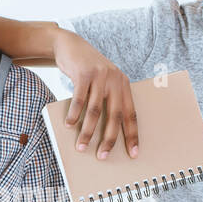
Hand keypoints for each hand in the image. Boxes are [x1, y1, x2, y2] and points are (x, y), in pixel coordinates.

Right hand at [55, 30, 137, 159]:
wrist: (71, 45)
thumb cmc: (87, 71)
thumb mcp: (102, 83)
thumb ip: (106, 101)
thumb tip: (104, 133)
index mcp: (124, 85)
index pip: (131, 114)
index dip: (133, 135)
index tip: (133, 153)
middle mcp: (115, 80)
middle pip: (115, 115)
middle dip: (109, 139)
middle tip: (102, 156)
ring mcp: (100, 76)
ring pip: (95, 110)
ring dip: (87, 131)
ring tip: (81, 146)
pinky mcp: (84, 73)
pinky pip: (79, 99)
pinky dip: (74, 114)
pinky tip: (69, 125)